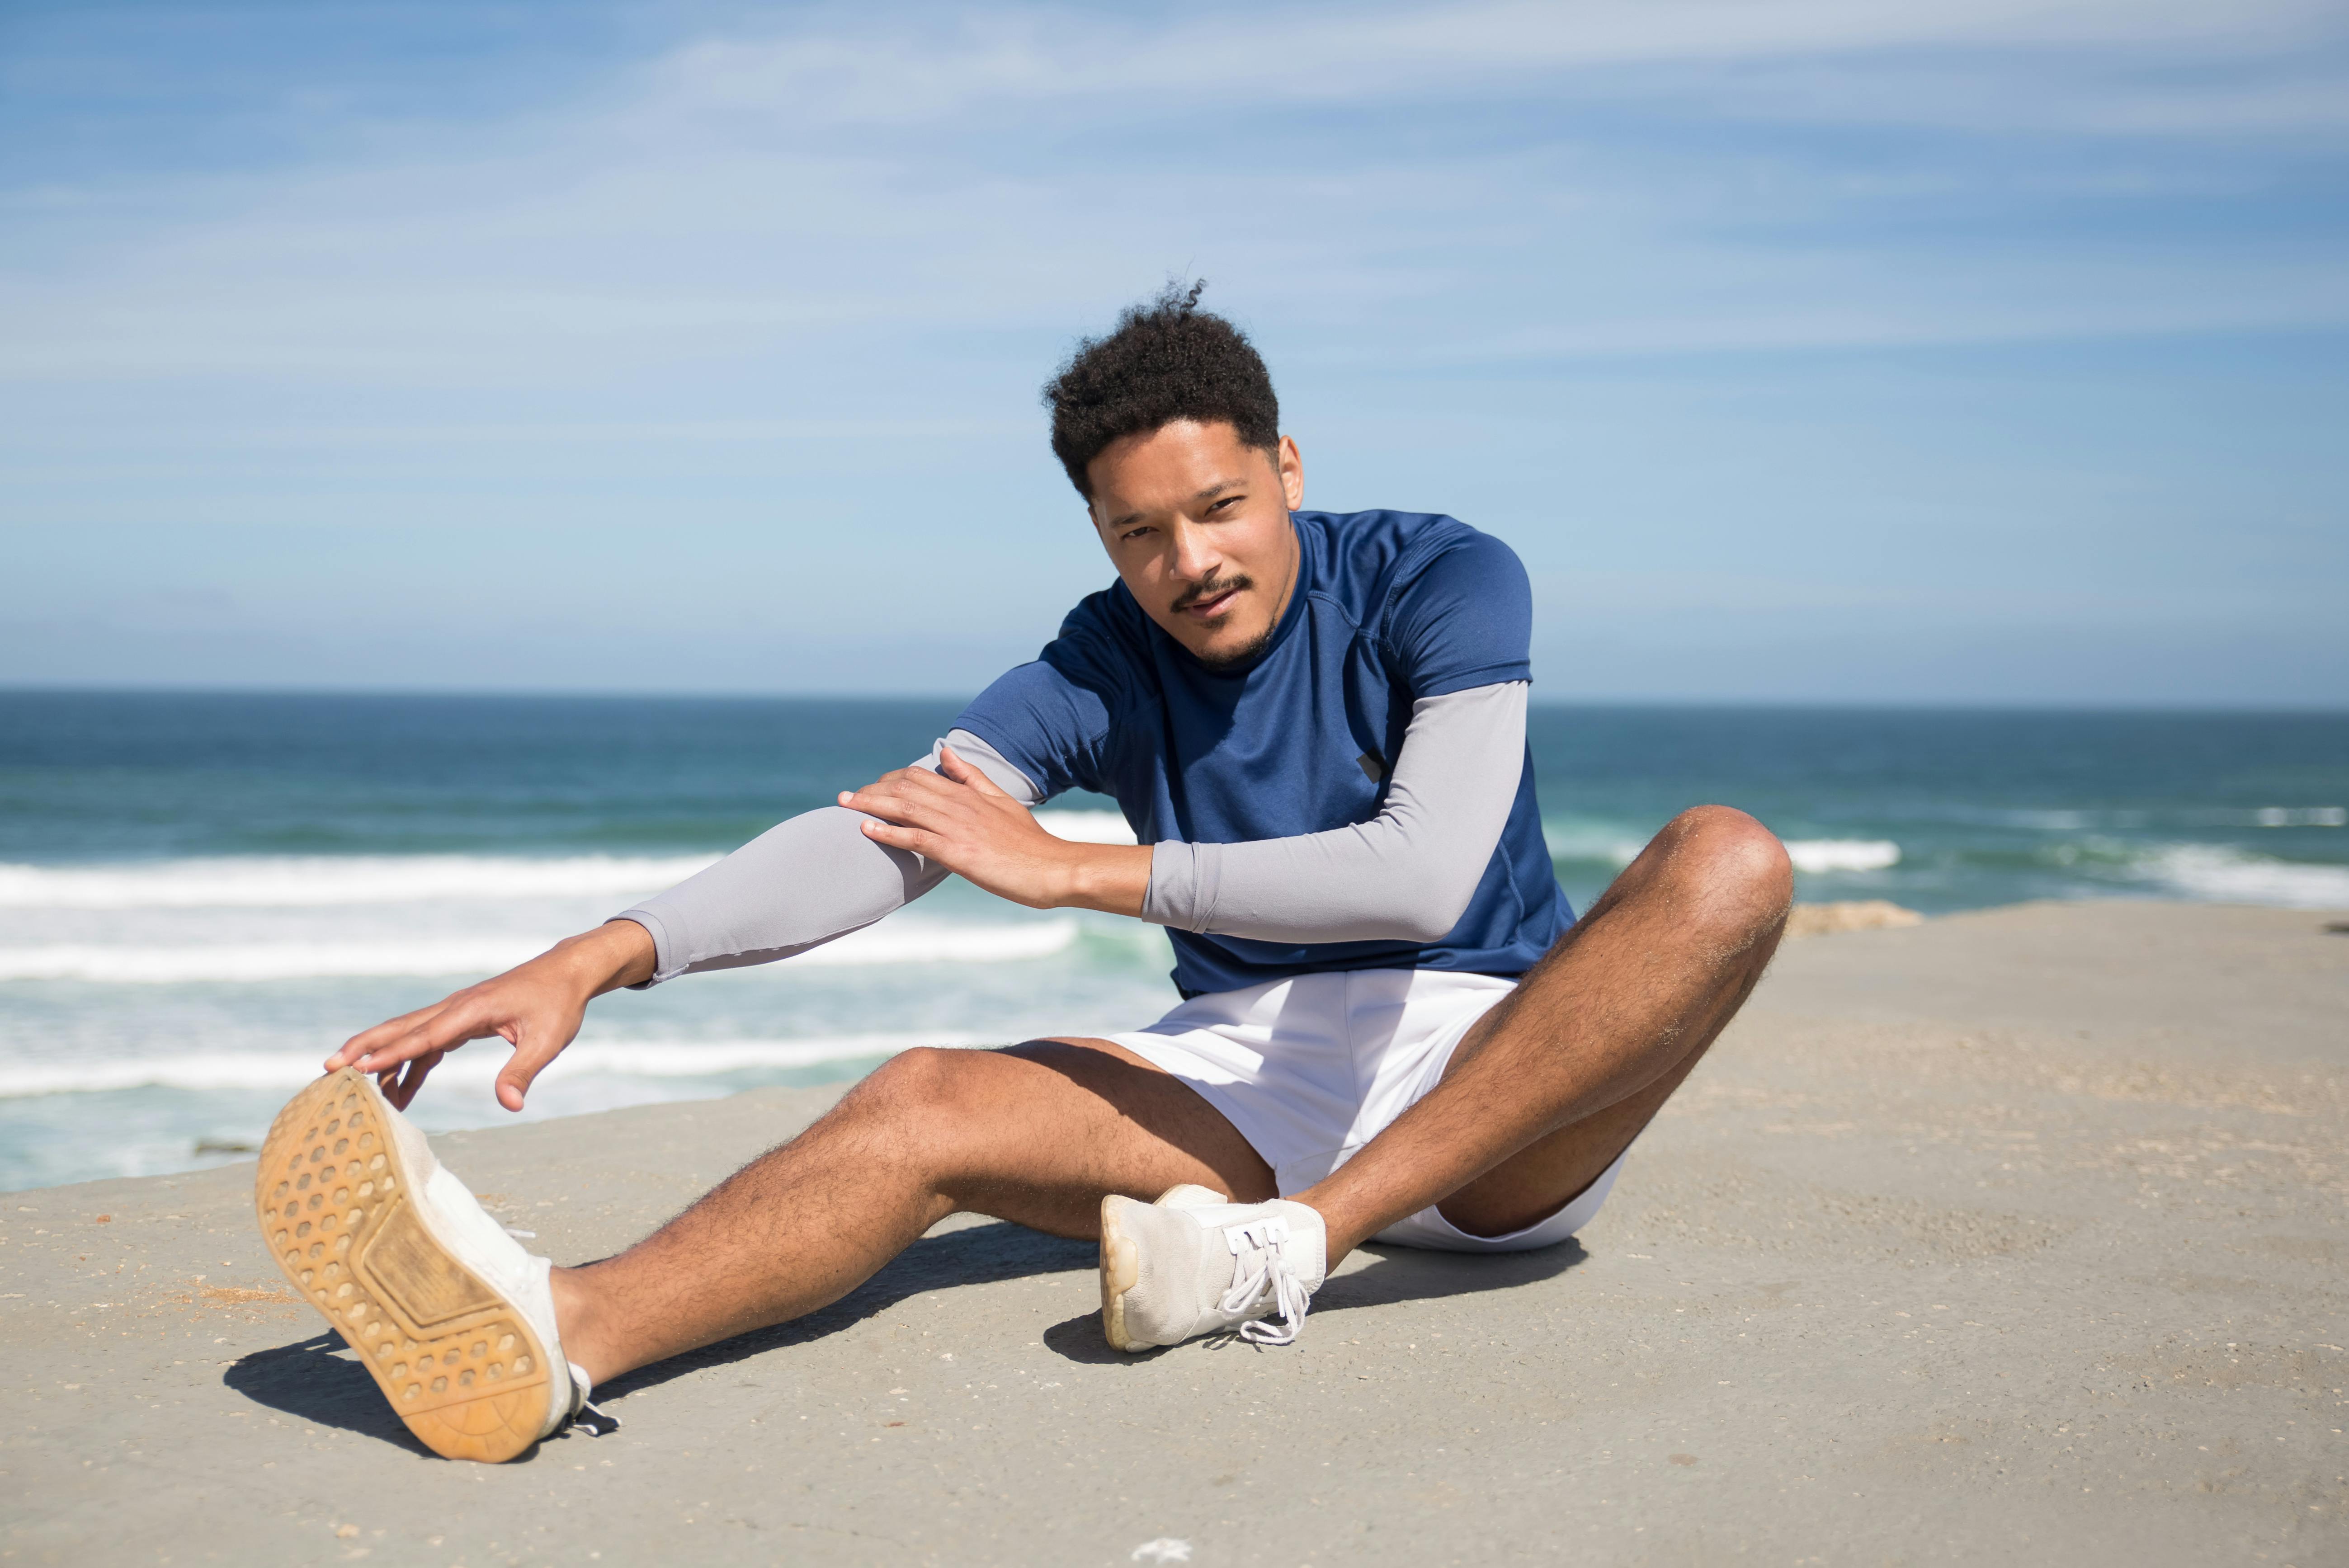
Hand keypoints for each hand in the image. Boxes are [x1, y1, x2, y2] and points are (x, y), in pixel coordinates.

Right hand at [322, 920, 655, 1111]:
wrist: (568, 972)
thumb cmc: (559, 1004)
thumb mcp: (548, 1041)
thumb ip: (523, 1072)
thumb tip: (510, 1106)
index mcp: (472, 1010)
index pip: (424, 1036)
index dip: (391, 1054)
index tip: (358, 1068)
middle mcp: (456, 1007)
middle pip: (401, 1028)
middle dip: (364, 1047)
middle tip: (328, 1068)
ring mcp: (456, 1013)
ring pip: (409, 1036)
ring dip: (382, 1060)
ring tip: (354, 1091)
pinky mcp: (462, 1021)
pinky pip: (427, 1044)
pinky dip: (410, 1066)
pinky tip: (399, 1094)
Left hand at [839, 746, 1149, 914]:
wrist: (1054, 869)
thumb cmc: (1029, 842)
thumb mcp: (1000, 800)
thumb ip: (972, 776)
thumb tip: (946, 752)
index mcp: (969, 793)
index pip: (919, 775)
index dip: (889, 780)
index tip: (870, 788)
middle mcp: (960, 805)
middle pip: (905, 787)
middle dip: (871, 790)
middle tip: (845, 797)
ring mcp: (958, 828)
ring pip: (906, 808)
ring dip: (870, 805)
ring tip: (844, 806)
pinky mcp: (958, 852)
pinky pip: (916, 838)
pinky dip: (888, 832)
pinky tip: (866, 830)